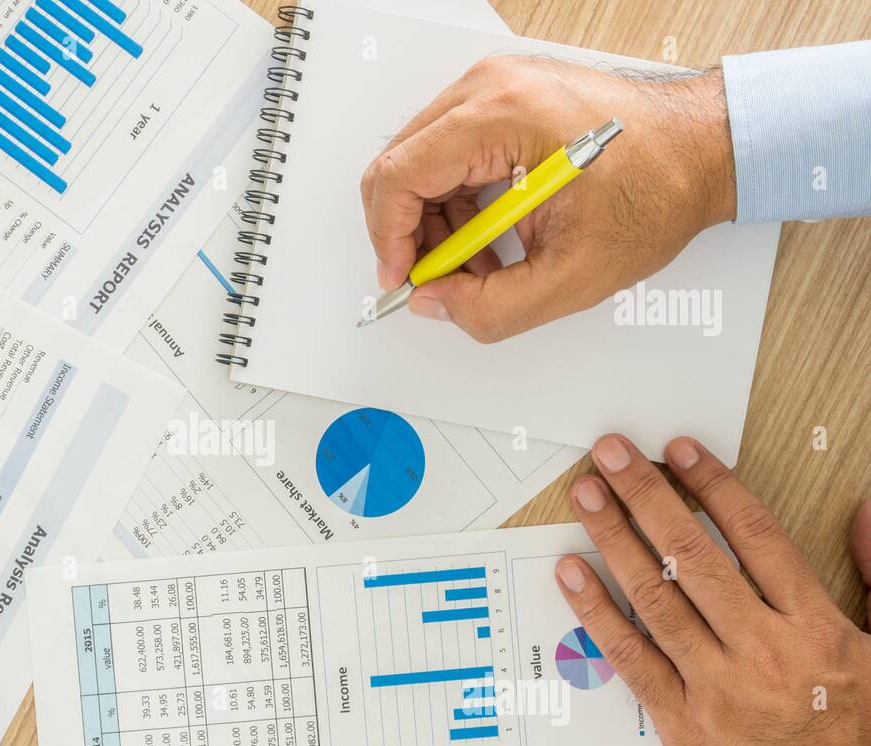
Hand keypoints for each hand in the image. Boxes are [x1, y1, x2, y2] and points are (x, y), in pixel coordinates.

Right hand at [360, 57, 735, 341]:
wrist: (704, 149)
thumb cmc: (659, 189)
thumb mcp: (574, 275)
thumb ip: (492, 307)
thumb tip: (435, 303)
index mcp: (502, 116)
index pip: (399, 175)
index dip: (389, 240)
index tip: (402, 280)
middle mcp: (490, 88)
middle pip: (400, 167)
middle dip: (410, 235)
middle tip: (440, 280)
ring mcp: (495, 88)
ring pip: (420, 164)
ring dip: (435, 224)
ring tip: (479, 265)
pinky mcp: (503, 98)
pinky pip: (448, 154)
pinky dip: (456, 203)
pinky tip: (491, 236)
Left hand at [554, 434, 870, 745]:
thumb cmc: (862, 742)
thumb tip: (863, 511)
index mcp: (817, 628)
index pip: (756, 535)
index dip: (713, 485)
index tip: (678, 450)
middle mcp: (763, 650)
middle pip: (693, 554)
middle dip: (647, 494)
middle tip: (611, 453)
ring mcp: (717, 688)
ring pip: (655, 596)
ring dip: (615, 537)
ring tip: (587, 494)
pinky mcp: (681, 724)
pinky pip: (630, 655)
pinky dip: (597, 610)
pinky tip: (573, 571)